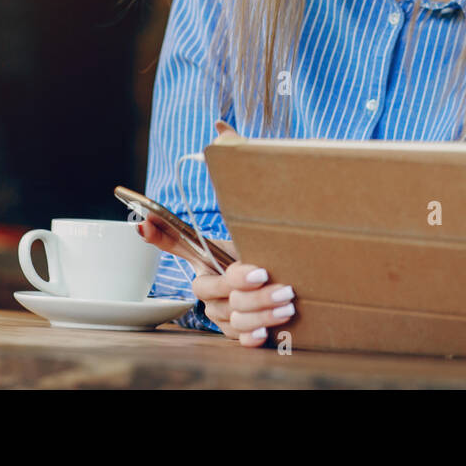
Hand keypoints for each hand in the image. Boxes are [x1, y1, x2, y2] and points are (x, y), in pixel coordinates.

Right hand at [133, 120, 296, 346]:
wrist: (295, 272)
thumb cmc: (267, 237)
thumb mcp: (254, 205)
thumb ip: (235, 164)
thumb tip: (219, 126)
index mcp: (208, 255)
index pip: (177, 243)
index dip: (169, 238)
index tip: (195, 243)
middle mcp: (212, 286)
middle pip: (213, 291)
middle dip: (244, 288)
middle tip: (274, 278)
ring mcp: (225, 311)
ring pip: (231, 318)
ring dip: (260, 311)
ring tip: (288, 300)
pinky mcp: (243, 331)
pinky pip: (239, 339)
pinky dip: (253, 336)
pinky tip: (270, 332)